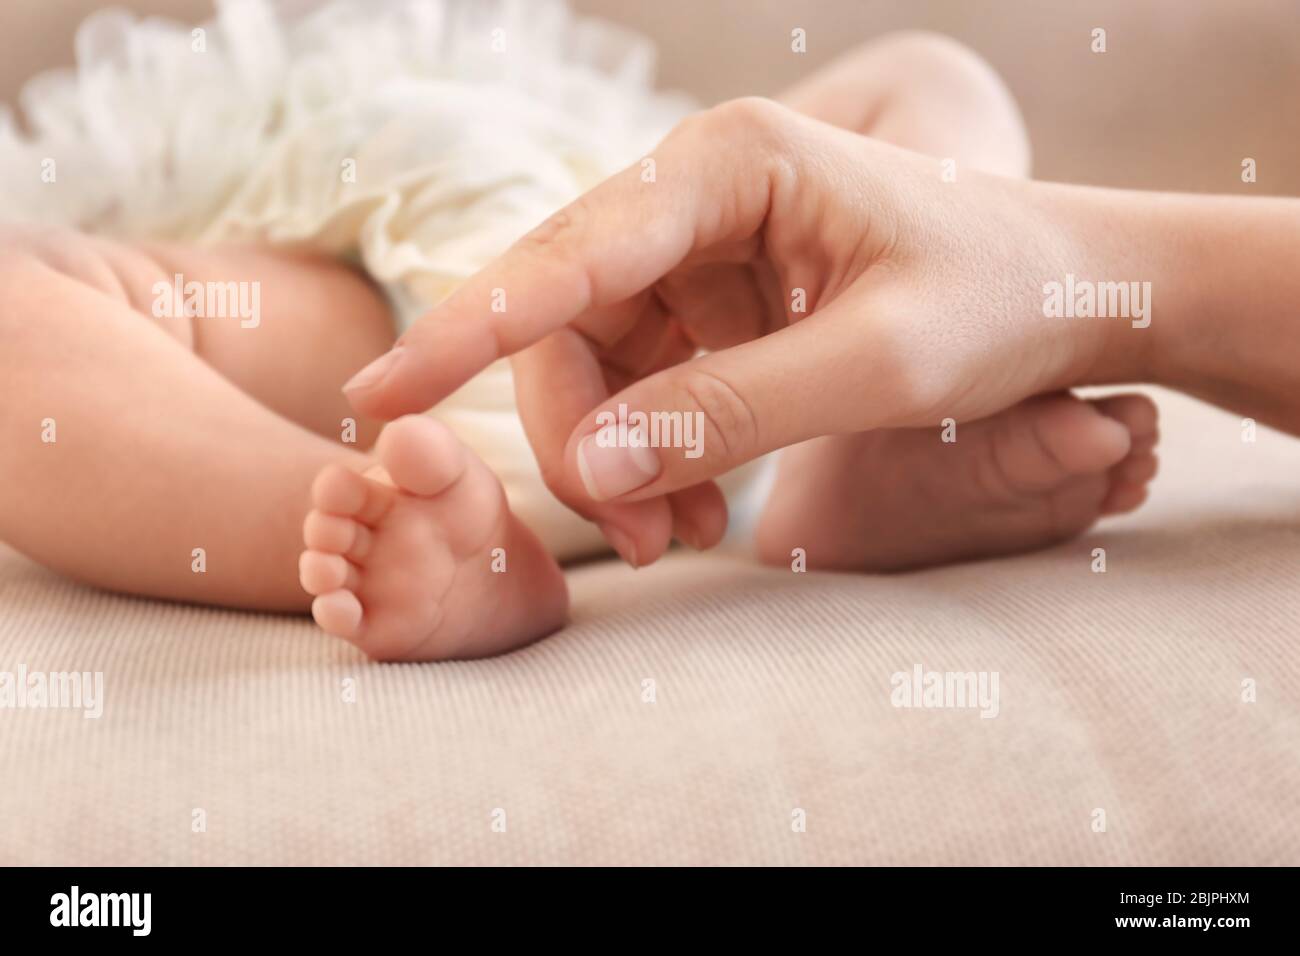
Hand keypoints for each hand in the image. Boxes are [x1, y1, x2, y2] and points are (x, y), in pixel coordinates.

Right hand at [344, 98, 1121, 565]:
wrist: (1073, 294)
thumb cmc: (1001, 300)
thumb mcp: (879, 364)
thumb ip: (733, 412)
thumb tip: (596, 466)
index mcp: (730, 164)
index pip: (567, 254)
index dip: (465, 334)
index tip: (378, 396)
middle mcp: (698, 190)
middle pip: (569, 320)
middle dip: (584, 438)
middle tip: (640, 542)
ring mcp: (704, 244)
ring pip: (599, 359)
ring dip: (621, 457)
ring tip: (683, 537)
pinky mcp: (718, 296)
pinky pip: (648, 377)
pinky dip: (658, 451)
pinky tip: (697, 507)